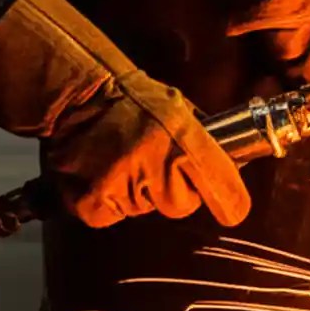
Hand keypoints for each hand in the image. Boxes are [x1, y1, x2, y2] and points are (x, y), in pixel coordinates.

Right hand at [0, 0, 249, 228]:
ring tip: (123, 159)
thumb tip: (233, 168)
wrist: (76, 95)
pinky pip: (114, 215)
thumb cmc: (133, 99)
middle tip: (156, 163)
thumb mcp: (181, 109)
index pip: (225, 191)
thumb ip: (207, 141)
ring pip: (146, 210)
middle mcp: (156, 166)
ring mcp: (123, 187)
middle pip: (183, 205)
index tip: (232, 208)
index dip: (231, 203)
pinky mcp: (93, 204)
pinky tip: (103, 172)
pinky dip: (109, 200)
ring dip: (140, 192)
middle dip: (175, 190)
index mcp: (183, 139)